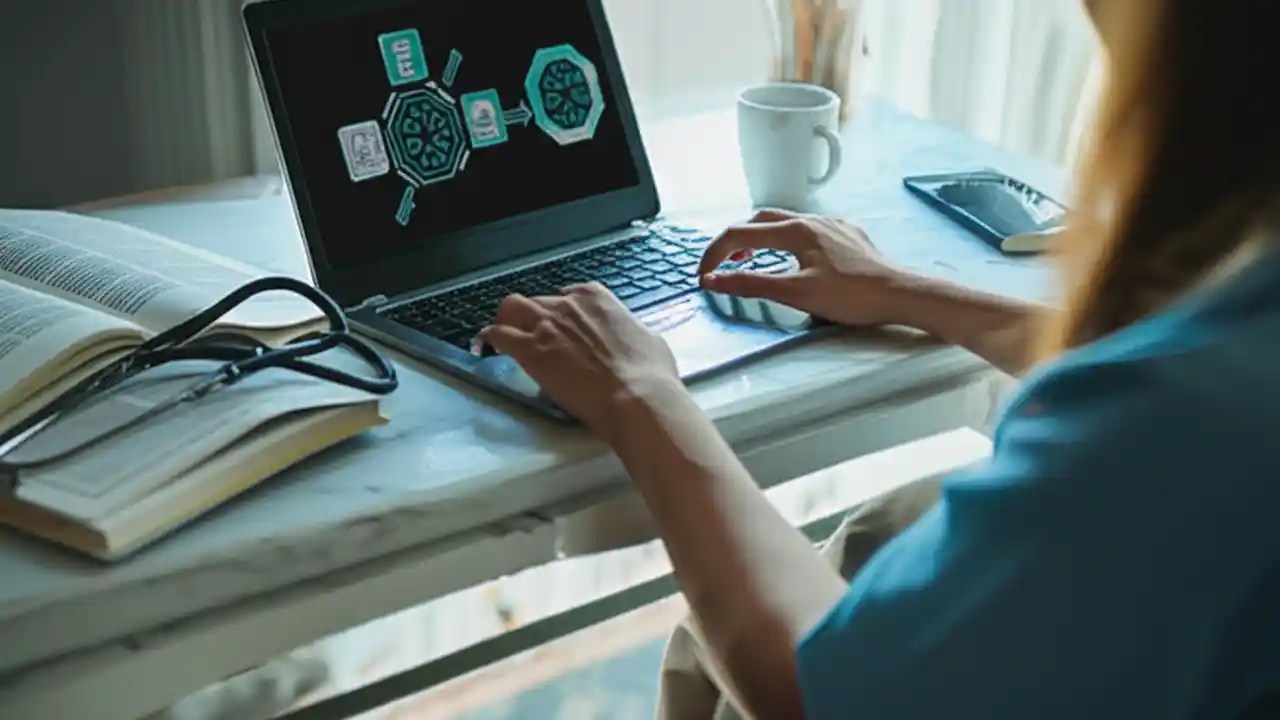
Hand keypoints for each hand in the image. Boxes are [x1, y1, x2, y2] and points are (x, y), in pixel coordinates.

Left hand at [479, 283, 680, 436]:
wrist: (636, 396)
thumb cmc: (650, 373)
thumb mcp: (648, 338)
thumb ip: (629, 331)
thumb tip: (629, 337)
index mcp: (597, 298)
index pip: (568, 295)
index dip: (562, 312)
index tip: (562, 327)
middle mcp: (568, 304)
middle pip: (537, 301)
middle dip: (533, 317)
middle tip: (533, 337)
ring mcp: (546, 325)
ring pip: (511, 308)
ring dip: (508, 321)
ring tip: (505, 337)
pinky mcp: (529, 351)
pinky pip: (498, 334)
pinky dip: (491, 338)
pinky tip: (489, 347)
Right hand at [698, 208, 916, 327]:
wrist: (901, 294)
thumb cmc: (853, 296)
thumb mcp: (796, 294)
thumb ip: (752, 285)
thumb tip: (715, 280)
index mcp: (795, 231)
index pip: (740, 233)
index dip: (715, 254)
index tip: (704, 277)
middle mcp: (812, 220)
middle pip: (761, 219)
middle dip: (736, 239)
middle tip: (725, 264)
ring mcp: (832, 225)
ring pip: (786, 223)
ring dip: (762, 238)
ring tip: (754, 260)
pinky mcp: (848, 235)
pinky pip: (809, 230)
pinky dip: (788, 241)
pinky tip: (795, 260)